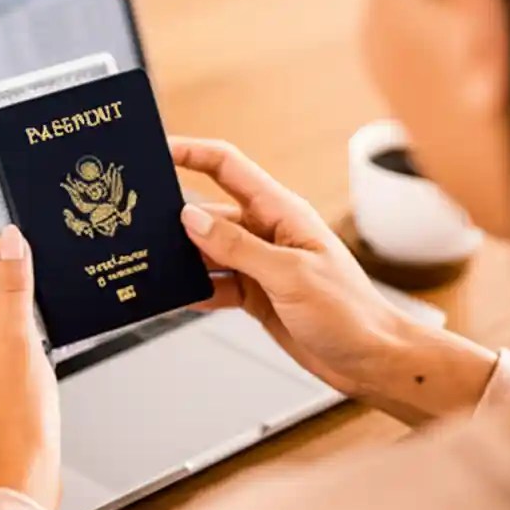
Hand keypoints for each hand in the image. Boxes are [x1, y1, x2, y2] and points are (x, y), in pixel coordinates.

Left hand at [0, 226, 61, 509]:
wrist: (19, 484)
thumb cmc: (14, 425)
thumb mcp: (18, 342)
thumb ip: (12, 285)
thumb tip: (7, 242)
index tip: (22, 259)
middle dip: (3, 297)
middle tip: (33, 313)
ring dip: (8, 324)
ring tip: (30, 346)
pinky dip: (6, 348)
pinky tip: (27, 364)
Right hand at [172, 137, 495, 422]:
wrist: (373, 361)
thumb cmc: (351, 314)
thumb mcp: (289, 276)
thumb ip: (237, 246)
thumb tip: (192, 218)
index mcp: (282, 213)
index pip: (229, 168)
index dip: (192, 152)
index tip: (158, 148)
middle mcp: (268, 233)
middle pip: (210, 212)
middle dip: (174, 214)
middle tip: (137, 218)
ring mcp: (260, 265)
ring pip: (207, 251)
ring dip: (182, 258)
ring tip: (149, 262)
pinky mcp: (256, 295)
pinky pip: (215, 285)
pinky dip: (195, 290)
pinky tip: (175, 295)